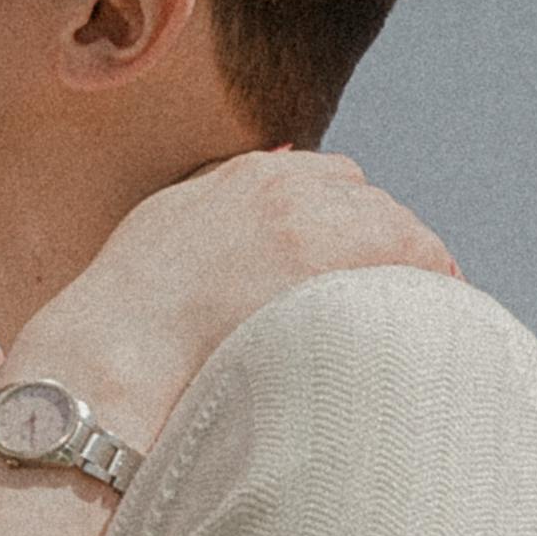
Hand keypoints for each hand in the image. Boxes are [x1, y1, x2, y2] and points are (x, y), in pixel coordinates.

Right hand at [13, 152, 453, 448]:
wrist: (111, 360)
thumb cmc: (128, 316)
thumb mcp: (169, 227)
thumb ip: (220, 206)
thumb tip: (267, 198)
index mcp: (250, 175)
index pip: (338, 179)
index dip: (354, 226)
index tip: (359, 269)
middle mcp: (291, 190)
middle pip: (377, 205)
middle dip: (388, 250)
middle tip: (393, 305)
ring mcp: (317, 231)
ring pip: (404, 232)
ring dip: (410, 275)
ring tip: (409, 324)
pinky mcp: (338, 279)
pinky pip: (416, 269)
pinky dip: (425, 296)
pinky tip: (417, 331)